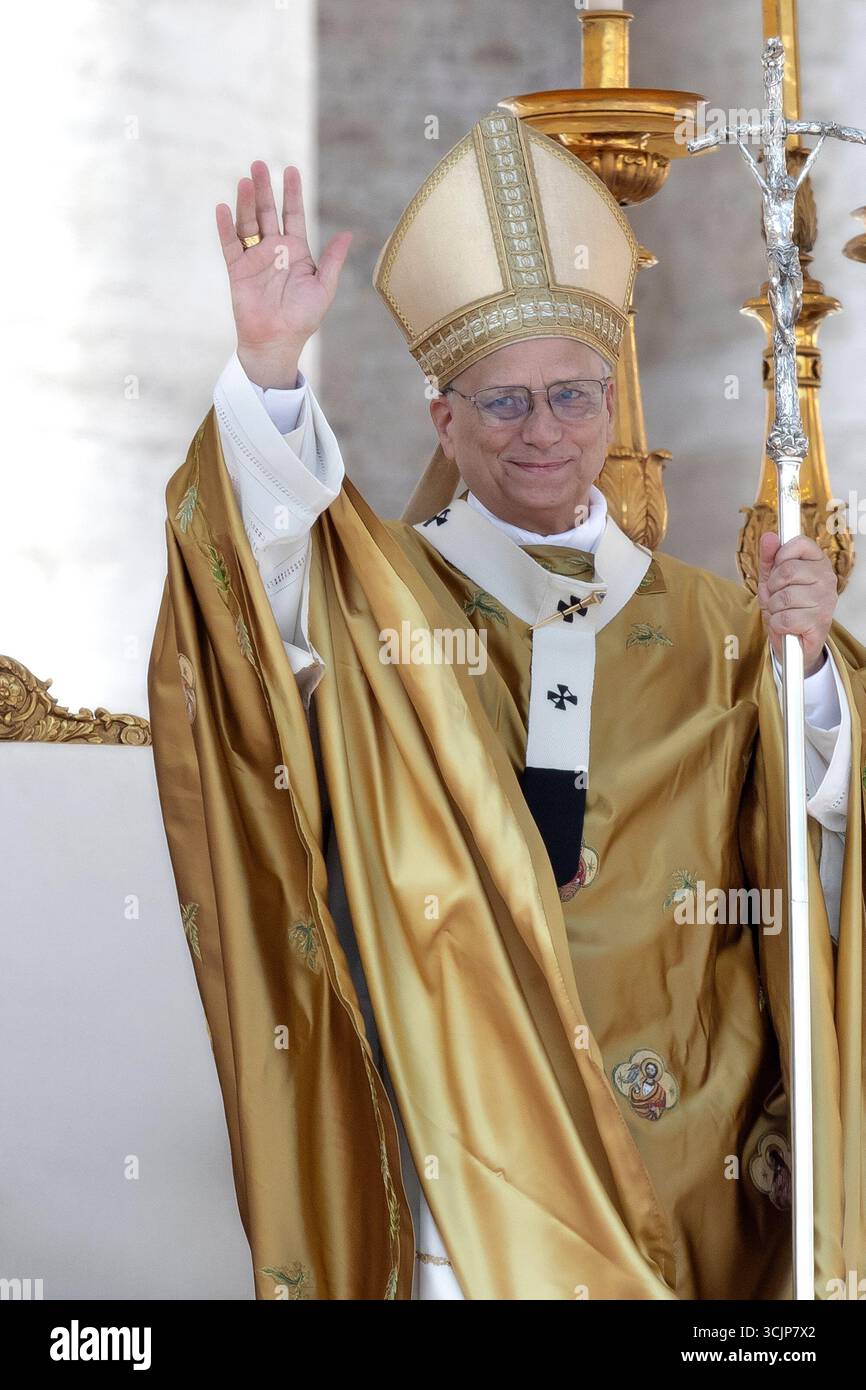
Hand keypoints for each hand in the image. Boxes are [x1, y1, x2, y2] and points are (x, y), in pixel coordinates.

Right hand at [215, 162, 352, 386]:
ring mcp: (254, 258)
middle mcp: (273, 250)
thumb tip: (348, 234)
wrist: (277, 342)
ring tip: (245, 180)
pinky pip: (230, 245)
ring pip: (248, 223)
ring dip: (245, 202)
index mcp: (296, 251)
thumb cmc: (302, 319)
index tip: (290, 170)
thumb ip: (333, 261)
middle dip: (264, 189)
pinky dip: (226, 227)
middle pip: (267, 212)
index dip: (292, 193)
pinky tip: (224, 208)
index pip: (293, 215)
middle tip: (259, 164)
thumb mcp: (324, 288)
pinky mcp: (237, 270)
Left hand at [757, 532, 837, 675]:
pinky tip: (785, 625)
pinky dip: (777, 624)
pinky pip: (785, 618)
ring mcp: (826, 601)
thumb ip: (770, 557)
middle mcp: (827, 579)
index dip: (780, 556)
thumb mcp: (772, 579)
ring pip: (784, 596)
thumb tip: (769, 536)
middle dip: (772, 587)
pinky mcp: (820, 622)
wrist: (793, 640)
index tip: (777, 569)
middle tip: (776, 597)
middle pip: (788, 570)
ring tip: (781, 612)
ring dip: (773, 608)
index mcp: (818, 562)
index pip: (800, 543)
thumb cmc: (785, 606)